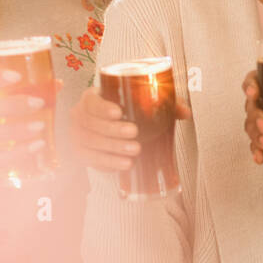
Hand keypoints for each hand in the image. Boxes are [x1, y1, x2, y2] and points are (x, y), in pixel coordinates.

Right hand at [69, 85, 190, 173]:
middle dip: (113, 131)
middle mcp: (79, 116)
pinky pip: (89, 160)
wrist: (104, 125)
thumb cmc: (123, 109)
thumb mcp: (139, 102)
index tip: (119, 113)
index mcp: (91, 97)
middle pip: (91, 124)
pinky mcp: (80, 153)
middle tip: (135, 134)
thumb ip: (163, 103)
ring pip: (90, 144)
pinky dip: (106, 163)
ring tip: (134, 153)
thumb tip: (186, 112)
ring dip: (112, 150)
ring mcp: (76, 136)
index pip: (91, 101)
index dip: (102, 107)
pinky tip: (122, 165)